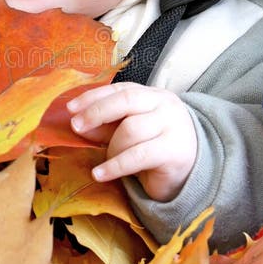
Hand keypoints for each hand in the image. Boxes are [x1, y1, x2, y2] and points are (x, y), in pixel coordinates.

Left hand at [67, 82, 197, 201]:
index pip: (120, 89)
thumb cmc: (154, 147)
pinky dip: (115, 165)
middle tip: (76, 126)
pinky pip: (138, 156)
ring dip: (111, 146)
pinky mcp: (174, 151)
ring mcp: (172, 126)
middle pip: (126, 100)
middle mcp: (164, 105)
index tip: (70, 108)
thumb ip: (106, 126)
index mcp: (152, 95)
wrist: (191, 171)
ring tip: (105, 160)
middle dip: (97, 112)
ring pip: (131, 129)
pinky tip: (99, 174)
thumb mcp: (128, 132)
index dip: (93, 96)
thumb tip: (77, 124)